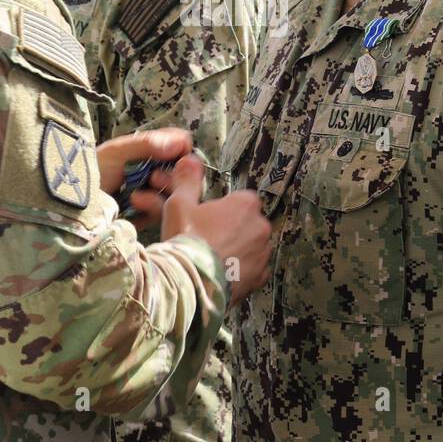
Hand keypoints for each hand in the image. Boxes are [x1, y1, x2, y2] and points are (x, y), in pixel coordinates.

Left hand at [96, 128, 193, 229]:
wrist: (73, 205)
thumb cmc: (91, 170)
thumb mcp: (116, 152)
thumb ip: (147, 144)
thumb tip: (181, 143)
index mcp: (150, 149)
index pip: (181, 144)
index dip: (182, 150)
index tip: (177, 156)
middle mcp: (156, 169)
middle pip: (185, 170)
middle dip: (174, 175)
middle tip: (154, 178)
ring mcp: (155, 193)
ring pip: (179, 192)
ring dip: (162, 192)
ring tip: (137, 196)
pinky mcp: (151, 214)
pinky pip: (167, 211)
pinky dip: (154, 208)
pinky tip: (134, 206)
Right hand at [161, 155, 270, 302]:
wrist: (190, 283)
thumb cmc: (186, 239)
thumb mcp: (180, 204)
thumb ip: (188, 180)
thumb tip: (190, 158)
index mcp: (245, 204)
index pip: (242, 199)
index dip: (225, 208)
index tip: (209, 217)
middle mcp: (261, 226)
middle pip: (248, 223)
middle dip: (233, 229)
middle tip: (209, 238)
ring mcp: (263, 254)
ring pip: (252, 246)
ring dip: (239, 249)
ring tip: (214, 258)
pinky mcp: (260, 278)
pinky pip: (255, 269)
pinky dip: (243, 270)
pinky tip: (224, 273)